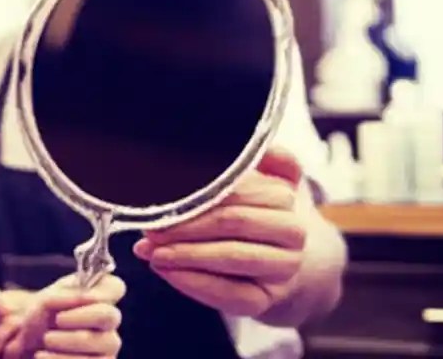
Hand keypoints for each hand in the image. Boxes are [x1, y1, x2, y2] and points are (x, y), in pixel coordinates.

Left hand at [0, 273, 124, 358]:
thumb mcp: (48, 300)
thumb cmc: (43, 318)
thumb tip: (87, 297)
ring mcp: (109, 345)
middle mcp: (109, 321)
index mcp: (99, 296)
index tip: (79, 297)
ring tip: (46, 340)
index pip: (115, 287)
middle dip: (79, 317)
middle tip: (57, 319)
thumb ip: (68, 295)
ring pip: (103, 342)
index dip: (99, 292)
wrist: (29, 346)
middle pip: (108, 315)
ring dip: (69, 341)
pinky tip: (44, 356)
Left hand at [134, 146, 307, 317]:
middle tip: (149, 228)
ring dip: (185, 255)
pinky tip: (167, 271)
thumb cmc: (250, 216)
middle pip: (233, 222)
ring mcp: (283, 268)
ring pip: (232, 258)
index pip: (237, 192)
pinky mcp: (267, 299)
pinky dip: (193, 283)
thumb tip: (248, 142)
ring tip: (151, 251)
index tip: (161, 199)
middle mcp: (292, 232)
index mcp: (285, 196)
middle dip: (185, 226)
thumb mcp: (252, 182)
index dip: (197, 196)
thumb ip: (250, 159)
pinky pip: (230, 294)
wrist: (275, 264)